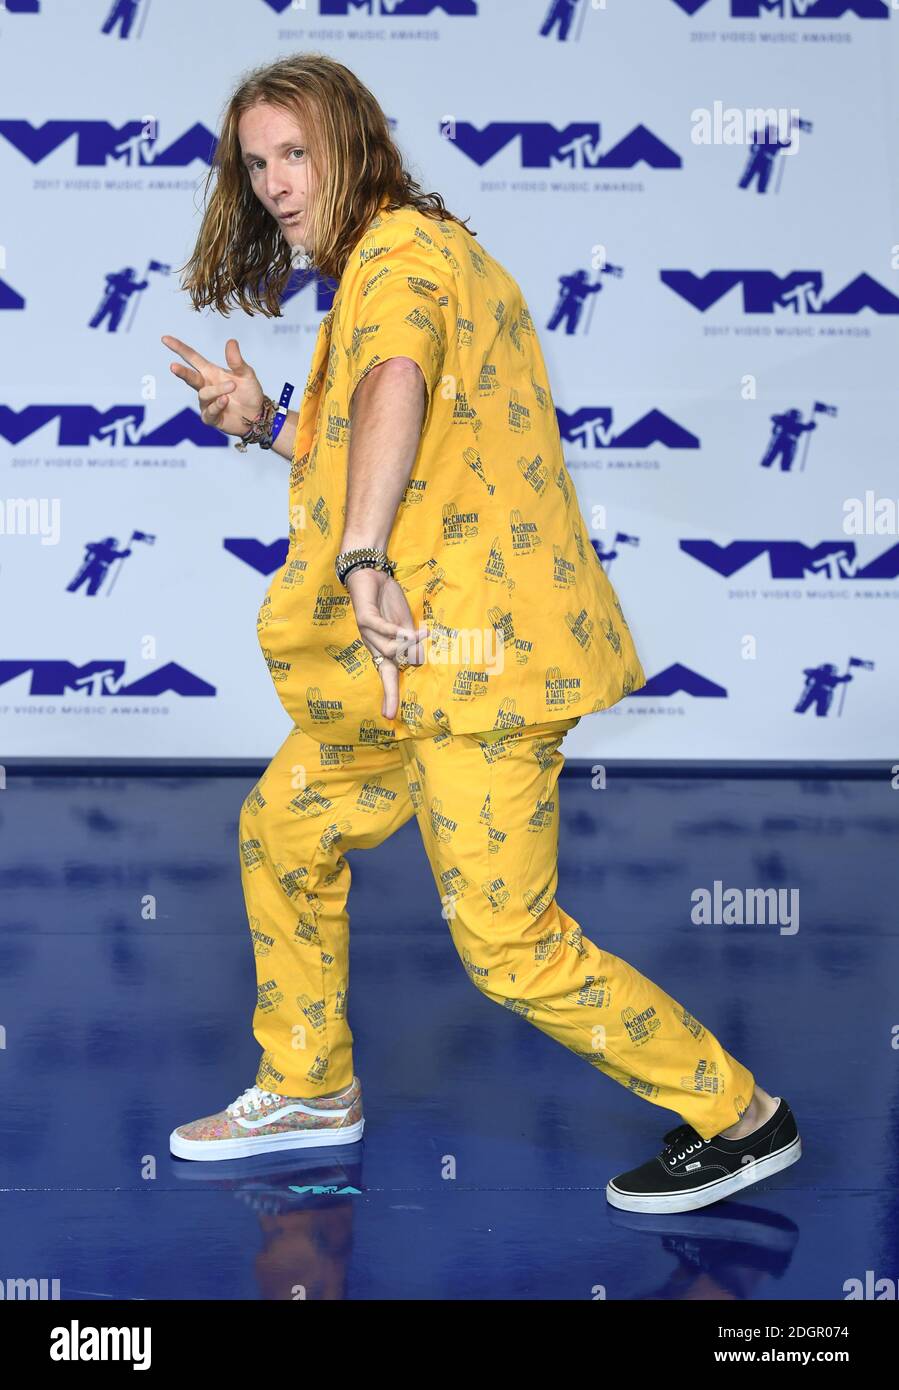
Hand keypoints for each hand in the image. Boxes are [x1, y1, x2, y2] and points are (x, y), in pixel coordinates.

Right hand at [161, 334, 263, 438]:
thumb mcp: (246, 374)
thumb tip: (231, 341)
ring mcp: (207, 403)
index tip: (165, 339)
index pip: (192, 358)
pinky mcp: (210, 418)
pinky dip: (217, 405)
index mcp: (211, 372)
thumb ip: (236, 361)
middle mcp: (206, 386)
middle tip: (173, 366)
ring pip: (204, 394)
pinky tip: (225, 401)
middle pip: (190, 377)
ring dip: (218, 390)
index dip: (179, 348)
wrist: (258, 416)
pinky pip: (209, 411)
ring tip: (232, 386)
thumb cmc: (249, 393)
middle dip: (182, 372)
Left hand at [345, 567, 428, 719]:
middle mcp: (373, 645)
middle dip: (389, 690)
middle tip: (391, 710)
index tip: (389, 716)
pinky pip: (381, 630)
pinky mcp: (365, 618)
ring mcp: (367, 633)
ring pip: (388, 650)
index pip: (387, 675)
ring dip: (407, 644)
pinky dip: (395, 632)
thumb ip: (411, 643)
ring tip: (420, 634)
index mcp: (383, 648)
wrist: (370, 575)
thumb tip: (420, 661)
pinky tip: (406, 630)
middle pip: (384, 671)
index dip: (389, 695)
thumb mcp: (404, 625)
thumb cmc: (387, 601)